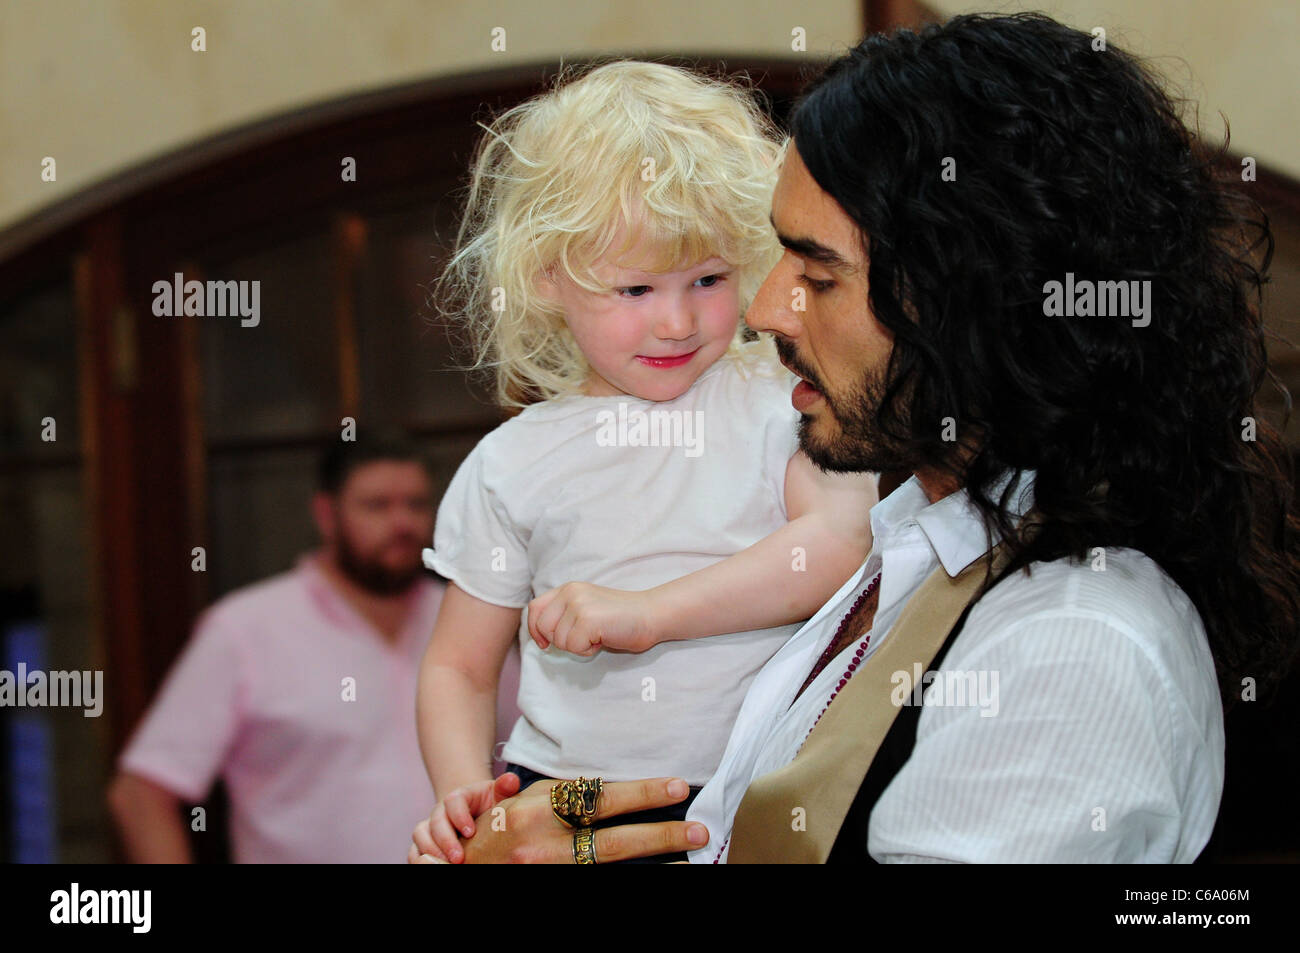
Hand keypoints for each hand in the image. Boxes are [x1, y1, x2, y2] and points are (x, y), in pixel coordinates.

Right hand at [409, 772, 520, 863]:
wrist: (475, 815)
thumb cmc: (490, 805)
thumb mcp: (499, 795)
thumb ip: (505, 787)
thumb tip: (511, 780)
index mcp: (459, 797)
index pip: (453, 801)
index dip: (459, 816)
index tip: (471, 832)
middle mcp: (440, 811)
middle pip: (435, 821)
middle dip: (445, 840)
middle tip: (458, 858)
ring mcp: (430, 827)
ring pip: (420, 836)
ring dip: (431, 852)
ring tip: (448, 865)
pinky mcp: (424, 843)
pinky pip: (414, 851)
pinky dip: (419, 860)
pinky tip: (436, 868)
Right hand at [459, 776, 707, 863]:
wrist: (453, 864)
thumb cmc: (491, 827)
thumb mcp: (522, 802)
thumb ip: (561, 795)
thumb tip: (606, 790)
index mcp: (539, 812)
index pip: (601, 800)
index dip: (641, 794)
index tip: (677, 788)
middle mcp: (544, 845)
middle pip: (612, 842)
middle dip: (659, 835)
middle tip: (698, 829)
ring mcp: (546, 871)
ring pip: (607, 868)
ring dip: (649, 861)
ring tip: (686, 856)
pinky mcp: (549, 887)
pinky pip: (592, 883)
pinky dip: (623, 878)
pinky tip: (654, 874)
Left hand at [527, 582, 657, 654]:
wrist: (650, 615)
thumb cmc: (620, 618)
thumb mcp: (586, 607)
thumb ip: (564, 614)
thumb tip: (540, 637)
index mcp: (568, 588)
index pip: (534, 608)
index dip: (535, 630)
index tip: (545, 644)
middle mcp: (570, 592)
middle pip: (543, 627)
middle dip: (560, 641)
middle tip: (584, 638)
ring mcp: (578, 605)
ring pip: (559, 641)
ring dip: (577, 647)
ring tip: (598, 636)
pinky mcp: (588, 619)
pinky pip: (574, 647)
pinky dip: (588, 651)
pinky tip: (603, 639)